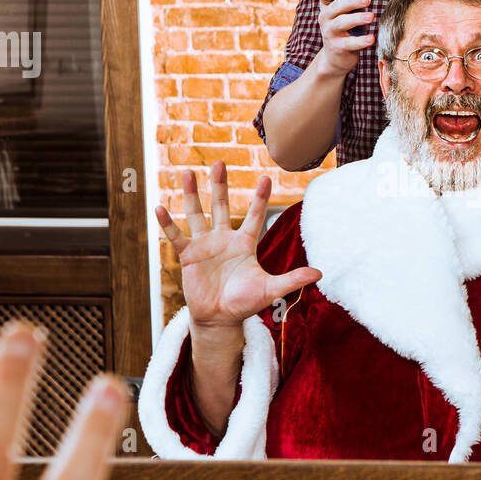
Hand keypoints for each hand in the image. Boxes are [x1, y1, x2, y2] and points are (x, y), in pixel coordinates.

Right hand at [155, 161, 321, 330]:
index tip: (266, 177)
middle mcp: (223, 238)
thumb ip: (292, 279)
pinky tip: (160, 207)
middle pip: (221, 205)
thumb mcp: (271, 289)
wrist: (220, 318)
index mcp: (245, 243)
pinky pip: (176, 235)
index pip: (254, 215)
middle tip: (219, 162)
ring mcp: (204, 245)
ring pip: (196, 214)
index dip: (260, 198)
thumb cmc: (245, 302)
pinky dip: (168, 223)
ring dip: (191, 194)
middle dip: (220, 184)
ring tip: (187, 172)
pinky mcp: (188, 255)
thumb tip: (320, 273)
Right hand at [316, 0, 373, 76]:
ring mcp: (330, 33)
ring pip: (341, 22)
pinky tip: (371, 38)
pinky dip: (361, 41)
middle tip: (367, 0)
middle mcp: (325, 17)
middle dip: (352, 1)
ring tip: (371, 17)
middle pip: (336, 5)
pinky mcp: (338, 47)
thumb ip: (351, 2)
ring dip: (357, 18)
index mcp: (326, 5)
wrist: (336, 57)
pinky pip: (350, 43)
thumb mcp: (344, 13)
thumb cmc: (344, 29)